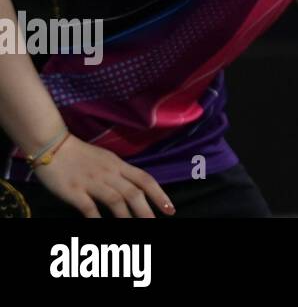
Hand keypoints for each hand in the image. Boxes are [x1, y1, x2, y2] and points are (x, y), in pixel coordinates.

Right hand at [32, 135, 174, 217]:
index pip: (144, 179)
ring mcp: (91, 182)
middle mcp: (109, 173)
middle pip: (133, 192)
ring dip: (126, 216)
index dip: (159, 195)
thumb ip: (121, 173)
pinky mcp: (73, 190)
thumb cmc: (81, 154)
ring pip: (115, 199)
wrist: (52, 145)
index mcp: (119, 165)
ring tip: (134, 229)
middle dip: (146, 209)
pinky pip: (88, 206)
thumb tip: (137, 187)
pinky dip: (96, 218)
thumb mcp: (107, 159)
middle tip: (155, 223)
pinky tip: (102, 227)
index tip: (170, 209)